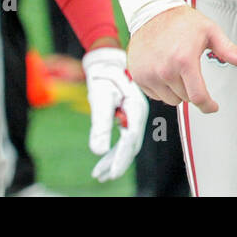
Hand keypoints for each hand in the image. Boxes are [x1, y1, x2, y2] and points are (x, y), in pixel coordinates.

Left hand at [82, 47, 149, 181]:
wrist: (107, 60)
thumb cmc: (104, 75)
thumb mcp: (100, 98)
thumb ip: (100, 124)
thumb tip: (98, 150)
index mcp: (135, 108)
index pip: (130, 140)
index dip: (121, 159)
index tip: (112, 174)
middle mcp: (137, 113)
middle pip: (130, 144)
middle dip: (117, 162)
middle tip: (103, 177)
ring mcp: (134, 115)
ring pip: (126, 143)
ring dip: (114, 158)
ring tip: (99, 173)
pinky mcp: (127, 115)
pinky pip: (123, 136)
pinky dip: (113, 148)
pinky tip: (104, 157)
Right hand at [127, 6, 236, 112]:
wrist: (151, 13)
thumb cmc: (181, 21)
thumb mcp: (209, 31)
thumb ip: (227, 49)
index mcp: (184, 60)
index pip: (198, 97)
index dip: (208, 106)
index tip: (212, 106)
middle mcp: (165, 70)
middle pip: (185, 98)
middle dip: (192, 90)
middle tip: (191, 70)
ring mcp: (149, 74)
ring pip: (170, 100)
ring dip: (177, 90)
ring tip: (177, 69)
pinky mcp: (138, 76)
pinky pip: (155, 95)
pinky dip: (162, 88)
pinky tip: (163, 70)